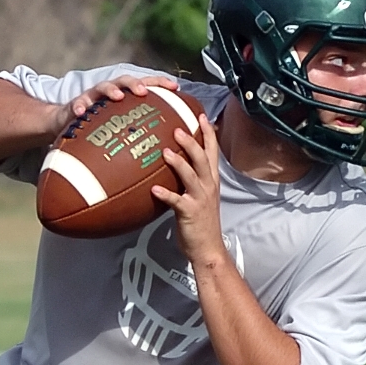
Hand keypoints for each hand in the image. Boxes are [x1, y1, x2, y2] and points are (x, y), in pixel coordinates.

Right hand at [52, 74, 180, 139]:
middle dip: (136, 83)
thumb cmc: (101, 127)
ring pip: (103, 87)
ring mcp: (93, 97)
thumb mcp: (121, 127)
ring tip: (118, 96)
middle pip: (125, 81)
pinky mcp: (76, 105)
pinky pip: (78, 104)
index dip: (160, 83)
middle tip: (144, 91)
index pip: (145, 84)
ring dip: (111, 90)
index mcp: (125, 96)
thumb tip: (168, 148)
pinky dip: (80, 106)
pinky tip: (82, 112)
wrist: (69, 123)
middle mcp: (110, 92)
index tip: (175, 87)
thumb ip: (141, 132)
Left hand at [151, 114, 225, 267]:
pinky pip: (176, 201)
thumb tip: (174, 164)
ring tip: (164, 152)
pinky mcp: (189, 213)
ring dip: (178, 162)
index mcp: (211, 181)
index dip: (207, 133)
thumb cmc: (201, 223)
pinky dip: (165, 194)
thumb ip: (190, 180)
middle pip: (202, 158)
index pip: (212, 152)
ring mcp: (200, 199)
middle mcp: (208, 186)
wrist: (208, 248)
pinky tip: (154, 189)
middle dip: (191, 142)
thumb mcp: (200, 197)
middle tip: (177, 129)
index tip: (200, 115)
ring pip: (191, 175)